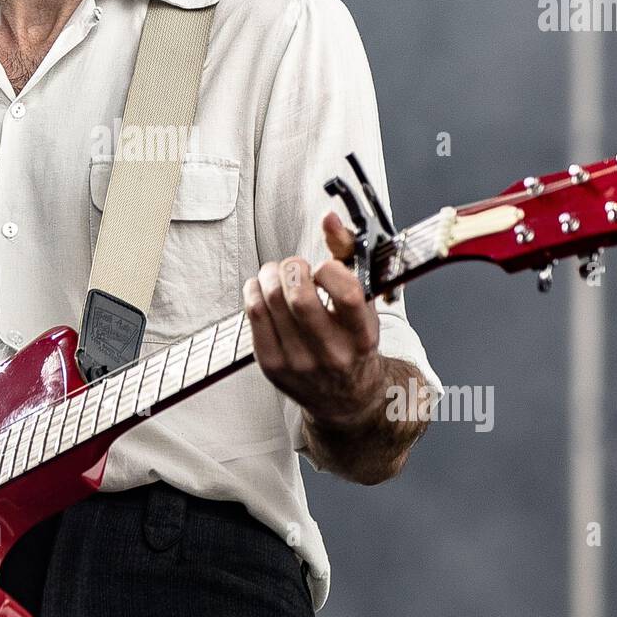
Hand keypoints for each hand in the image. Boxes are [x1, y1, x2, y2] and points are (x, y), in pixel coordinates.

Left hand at [243, 209, 383, 428]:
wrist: (345, 399)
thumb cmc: (352, 341)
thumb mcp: (363, 303)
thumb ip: (348, 255)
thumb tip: (328, 217)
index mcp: (362, 337)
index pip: (346, 293)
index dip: (329, 269)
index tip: (325, 270)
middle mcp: (332, 354)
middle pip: (298, 295)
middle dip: (292, 267)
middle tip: (294, 267)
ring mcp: (299, 363)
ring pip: (271, 300)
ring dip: (270, 274)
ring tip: (277, 275)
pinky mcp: (272, 365)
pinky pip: (253, 313)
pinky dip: (254, 290)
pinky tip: (263, 290)